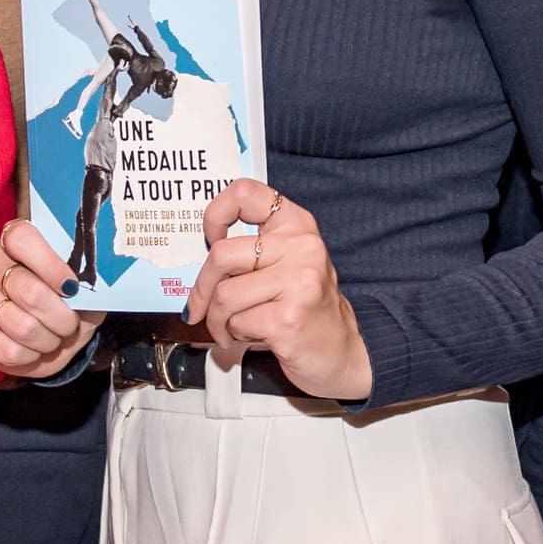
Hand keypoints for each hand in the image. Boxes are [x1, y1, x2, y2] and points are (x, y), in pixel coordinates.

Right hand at [0, 219, 100, 378]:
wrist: (50, 337)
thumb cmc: (67, 303)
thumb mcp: (84, 288)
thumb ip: (88, 280)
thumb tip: (97, 284)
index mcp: (15, 241)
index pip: (21, 240)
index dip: (50, 265)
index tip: (71, 287)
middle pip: (29, 291)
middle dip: (61, 316)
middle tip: (71, 323)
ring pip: (22, 326)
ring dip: (49, 339)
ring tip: (54, 337)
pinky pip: (10, 351)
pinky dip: (32, 356)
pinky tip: (35, 349)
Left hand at [182, 182, 371, 401]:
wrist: (342, 351)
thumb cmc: (307, 307)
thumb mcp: (288, 262)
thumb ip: (253, 249)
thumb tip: (201, 258)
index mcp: (297, 225)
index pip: (245, 193)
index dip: (215, 214)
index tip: (212, 239)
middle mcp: (301, 247)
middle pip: (222, 254)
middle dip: (202, 288)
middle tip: (200, 307)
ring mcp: (298, 282)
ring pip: (224, 295)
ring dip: (218, 319)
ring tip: (230, 327)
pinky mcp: (288, 317)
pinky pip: (236, 322)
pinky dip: (234, 334)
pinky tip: (252, 335)